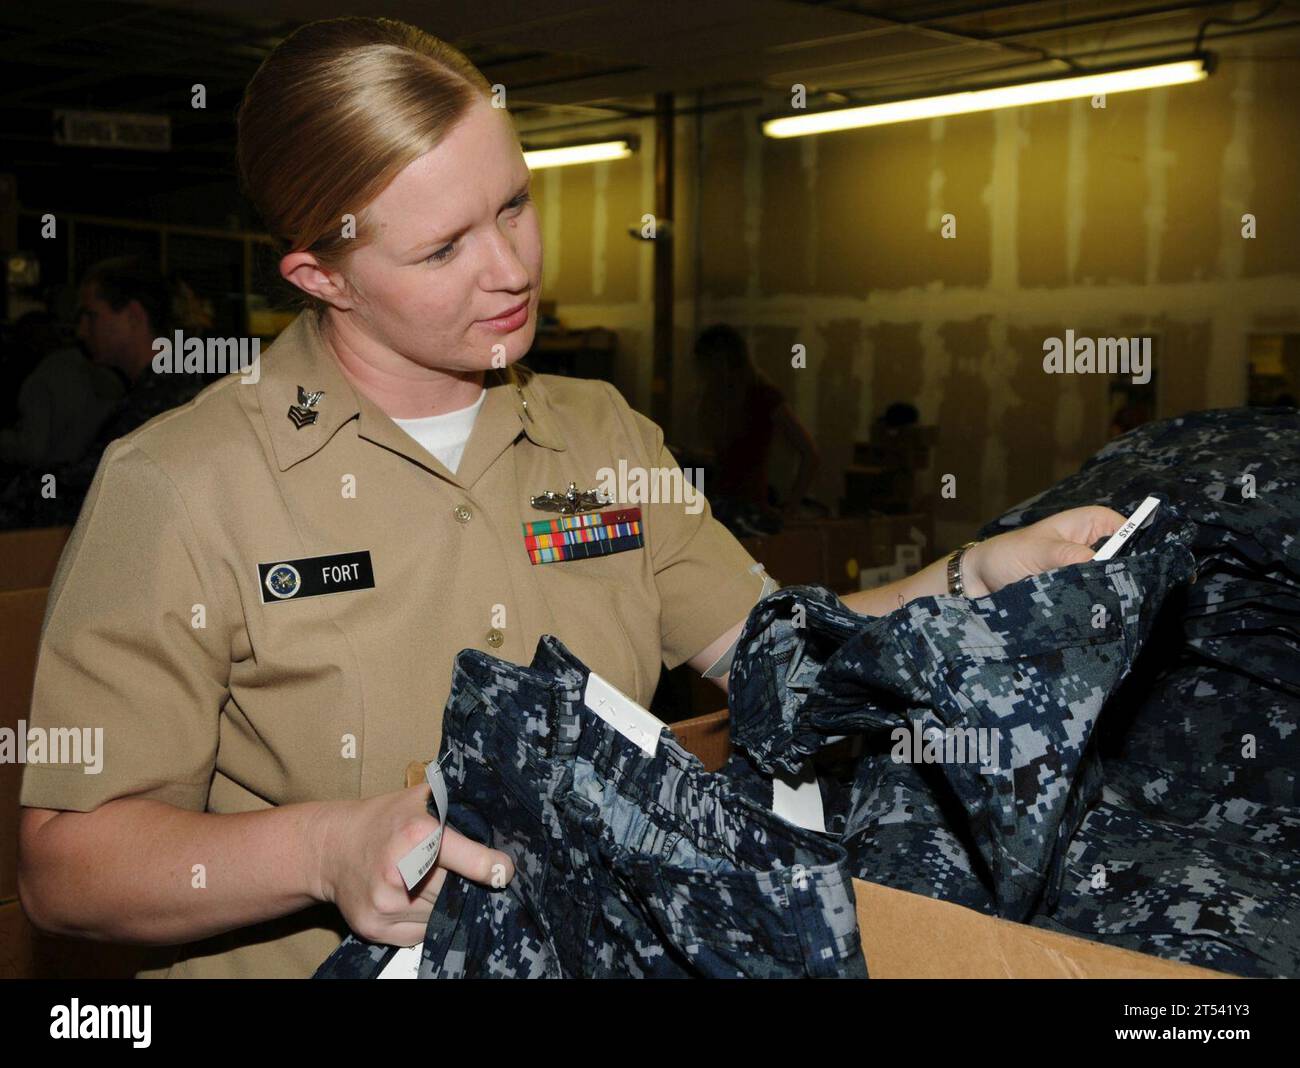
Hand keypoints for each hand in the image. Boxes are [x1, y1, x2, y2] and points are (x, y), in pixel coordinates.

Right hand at [306, 783, 514, 947]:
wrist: (330, 848)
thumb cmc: (382, 819)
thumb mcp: (419, 798)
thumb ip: (455, 803)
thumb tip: (499, 810)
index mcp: (417, 835)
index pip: (473, 861)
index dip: (494, 867)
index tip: (504, 870)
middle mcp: (400, 873)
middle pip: (457, 890)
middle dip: (463, 882)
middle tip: (454, 869)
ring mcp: (386, 904)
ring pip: (440, 915)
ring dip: (444, 902)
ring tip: (428, 880)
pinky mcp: (375, 928)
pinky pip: (420, 934)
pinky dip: (423, 920)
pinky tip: (412, 898)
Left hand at [964, 505, 1127, 596]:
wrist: (977, 583)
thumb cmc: (1005, 555)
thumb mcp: (1037, 552)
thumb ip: (1067, 556)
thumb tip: (1098, 563)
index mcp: (1082, 525)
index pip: (1120, 525)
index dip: (1135, 538)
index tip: (1140, 561)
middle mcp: (1087, 546)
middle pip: (1120, 555)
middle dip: (1123, 571)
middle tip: (1127, 590)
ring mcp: (1081, 570)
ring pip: (1107, 579)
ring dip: (1107, 591)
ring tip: (1111, 605)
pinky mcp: (1073, 592)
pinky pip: (1091, 597)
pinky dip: (1093, 605)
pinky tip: (1097, 617)